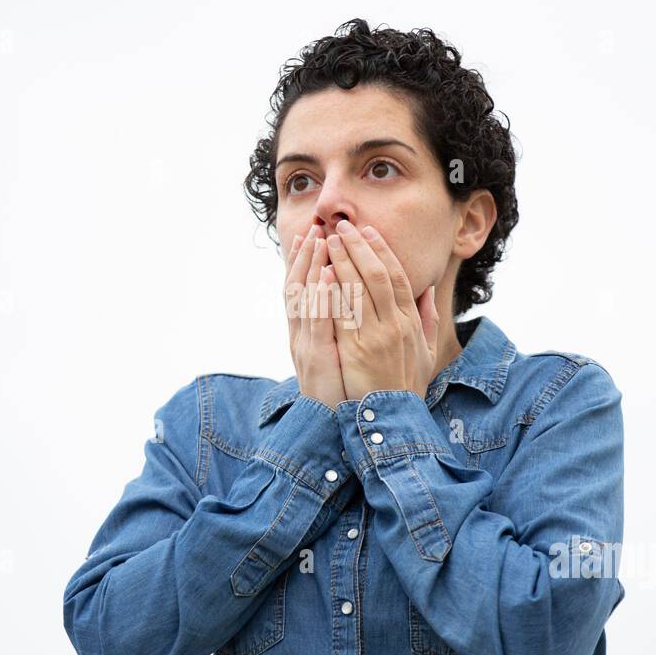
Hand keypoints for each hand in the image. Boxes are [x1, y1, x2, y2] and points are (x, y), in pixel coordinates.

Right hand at [283, 224, 348, 411]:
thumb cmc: (342, 390)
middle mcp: (303, 335)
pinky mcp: (315, 359)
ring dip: (310, 268)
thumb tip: (355, 302)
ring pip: (304, 299)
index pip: (307, 289)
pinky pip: (318, 323)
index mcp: (310, 332)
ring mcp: (307, 346)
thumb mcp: (341, 354)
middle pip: (300, 287)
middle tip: (313, 227)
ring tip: (317, 240)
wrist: (334, 427)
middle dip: (306, 256)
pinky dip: (321, 298)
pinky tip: (328, 277)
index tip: (315, 235)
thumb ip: (346, 327)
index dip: (308, 262)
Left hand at [323, 219, 438, 401]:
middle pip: (378, 274)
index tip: (369, 232)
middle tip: (342, 226)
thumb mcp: (426, 351)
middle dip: (359, 247)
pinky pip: (343, 313)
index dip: (383, 251)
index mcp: (411, 323)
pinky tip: (323, 271)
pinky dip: (333, 289)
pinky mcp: (355, 351)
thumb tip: (428, 291)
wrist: (394, 419)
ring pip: (359, 288)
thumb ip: (427, 319)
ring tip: (329, 239)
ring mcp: (376, 337)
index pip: (399, 277)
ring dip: (343, 260)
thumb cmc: (407, 386)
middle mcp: (396, 325)